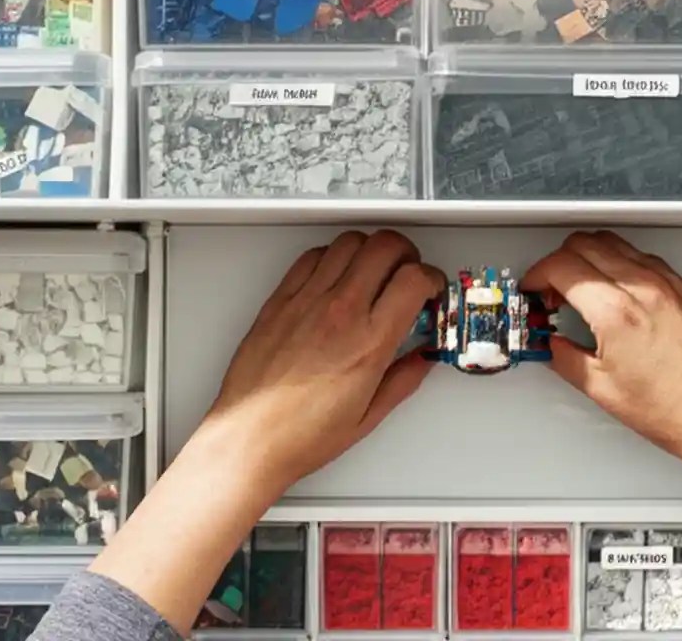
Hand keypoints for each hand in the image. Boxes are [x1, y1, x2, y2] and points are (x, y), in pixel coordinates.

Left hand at [206, 229, 444, 486]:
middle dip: (407, 254)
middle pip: (385, 246)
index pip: (414, 279)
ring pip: (350, 241)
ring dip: (370, 250)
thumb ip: (403, 380)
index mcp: (369, 343)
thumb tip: (421, 359)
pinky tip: (337, 277)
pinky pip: (312, 256)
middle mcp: (339, 312)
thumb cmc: (300, 435)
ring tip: (374, 272)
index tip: (431, 290)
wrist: (248, 439)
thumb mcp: (369, 416)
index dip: (432, 278)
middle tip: (408, 273)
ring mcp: (307, 302)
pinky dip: (333, 257)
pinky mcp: (280, 301)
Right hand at [522, 231, 681, 471]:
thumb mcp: (601, 389)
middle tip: (552, 291)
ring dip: (589, 257)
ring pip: (615, 242)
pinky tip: (615, 292)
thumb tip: (553, 344)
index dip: (537, 275)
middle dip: (558, 262)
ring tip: (582, 290)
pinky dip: (620, 264)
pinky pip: (643, 257)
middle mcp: (644, 288)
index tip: (534, 289)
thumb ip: (566, 358)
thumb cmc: (675, 409)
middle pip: (585, 243)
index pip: (562, 265)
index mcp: (617, 312)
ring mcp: (668, 284)